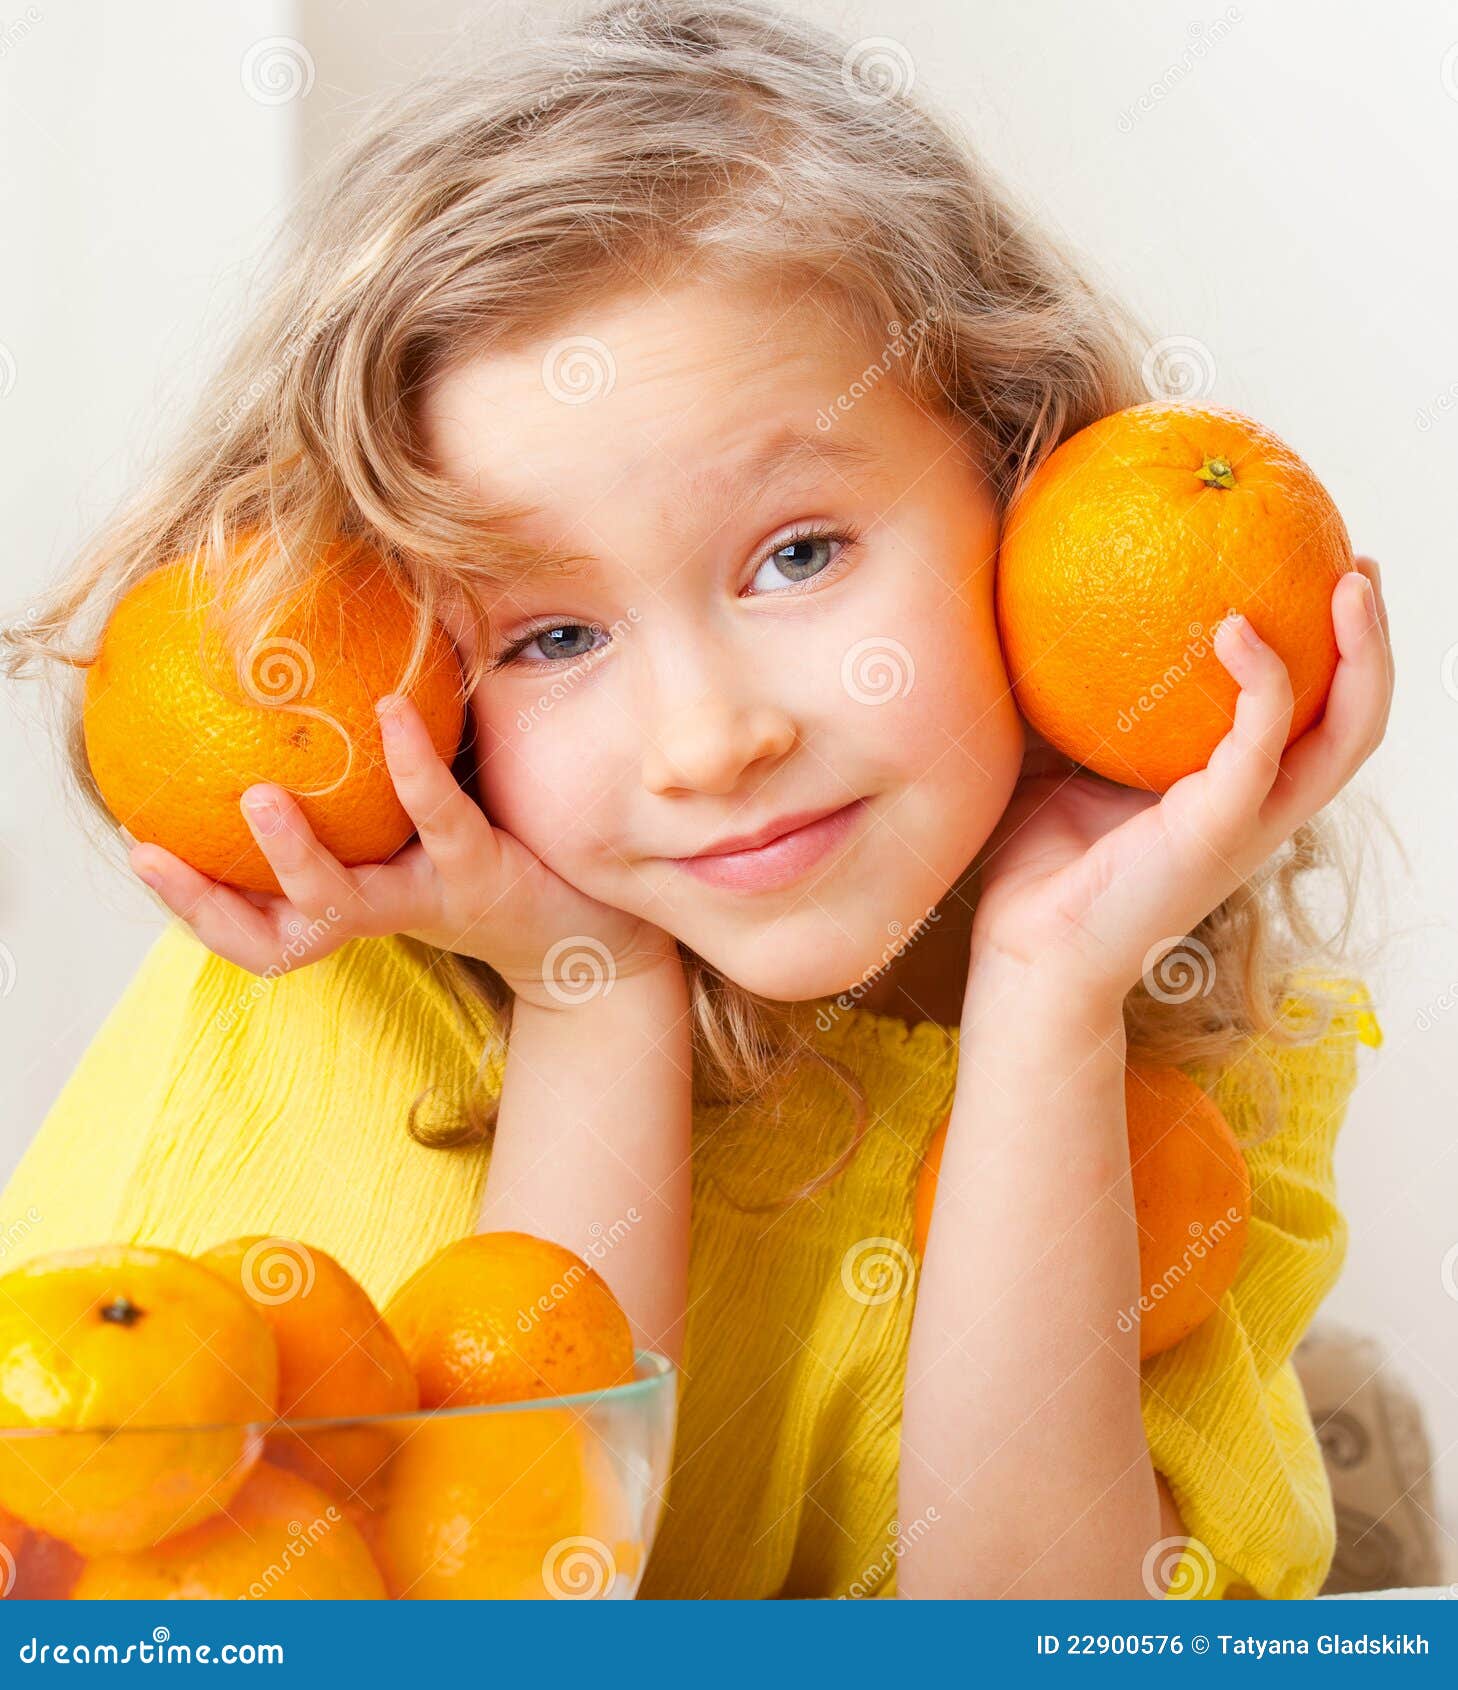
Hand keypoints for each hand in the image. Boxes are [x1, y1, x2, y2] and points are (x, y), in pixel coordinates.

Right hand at [127, 692, 678, 1009]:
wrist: (589, 920)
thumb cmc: (491, 857)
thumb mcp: (415, 820)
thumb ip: (360, 781)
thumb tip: (303, 676)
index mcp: (349, 906)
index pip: (252, 927)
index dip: (188, 901)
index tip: (136, 845)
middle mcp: (376, 916)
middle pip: (275, 938)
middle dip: (206, 903)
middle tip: (148, 848)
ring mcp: (425, 898)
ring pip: (343, 901)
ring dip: (294, 857)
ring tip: (258, 796)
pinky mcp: (480, 871)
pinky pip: (439, 819)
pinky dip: (412, 768)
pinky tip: (388, 712)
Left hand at [968, 558, 1392, 1010]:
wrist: (1029, 950)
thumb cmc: (1039, 864)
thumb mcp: (1058, 760)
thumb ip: (1073, 699)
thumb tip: (1046, 614)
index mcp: (1231, 792)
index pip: (1308, 718)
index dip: (1332, 654)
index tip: (1318, 576)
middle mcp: (1257, 807)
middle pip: (1355, 721)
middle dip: (1374, 643)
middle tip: (1360, 567)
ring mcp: (1247, 822)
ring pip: (1345, 735)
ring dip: (1362, 656)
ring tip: (1351, 582)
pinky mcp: (1219, 830)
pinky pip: (1259, 743)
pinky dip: (1264, 682)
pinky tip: (1234, 629)